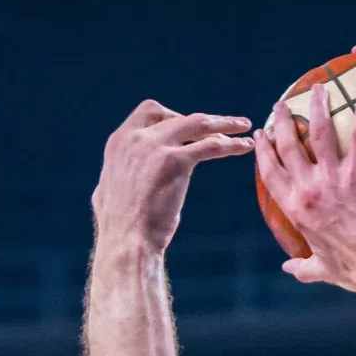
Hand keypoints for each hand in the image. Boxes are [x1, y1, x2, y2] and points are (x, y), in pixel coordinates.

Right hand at [92, 101, 254, 253]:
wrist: (126, 243)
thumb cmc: (120, 228)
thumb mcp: (109, 191)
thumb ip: (120, 175)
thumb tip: (118, 178)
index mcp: (119, 141)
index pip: (150, 112)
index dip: (173, 117)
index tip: (190, 128)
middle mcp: (135, 138)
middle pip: (178, 116)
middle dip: (203, 119)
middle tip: (225, 125)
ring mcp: (155, 147)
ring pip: (198, 123)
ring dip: (224, 123)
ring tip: (245, 127)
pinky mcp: (175, 161)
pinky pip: (211, 146)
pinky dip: (231, 145)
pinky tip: (245, 147)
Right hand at [256, 49, 355, 292]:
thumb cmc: (353, 270)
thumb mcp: (321, 269)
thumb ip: (302, 268)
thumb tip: (288, 270)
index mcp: (295, 209)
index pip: (271, 172)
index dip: (263, 151)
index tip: (260, 135)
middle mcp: (308, 189)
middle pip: (288, 146)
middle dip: (281, 122)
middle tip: (280, 105)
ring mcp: (333, 179)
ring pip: (318, 133)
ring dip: (316, 107)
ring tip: (318, 89)